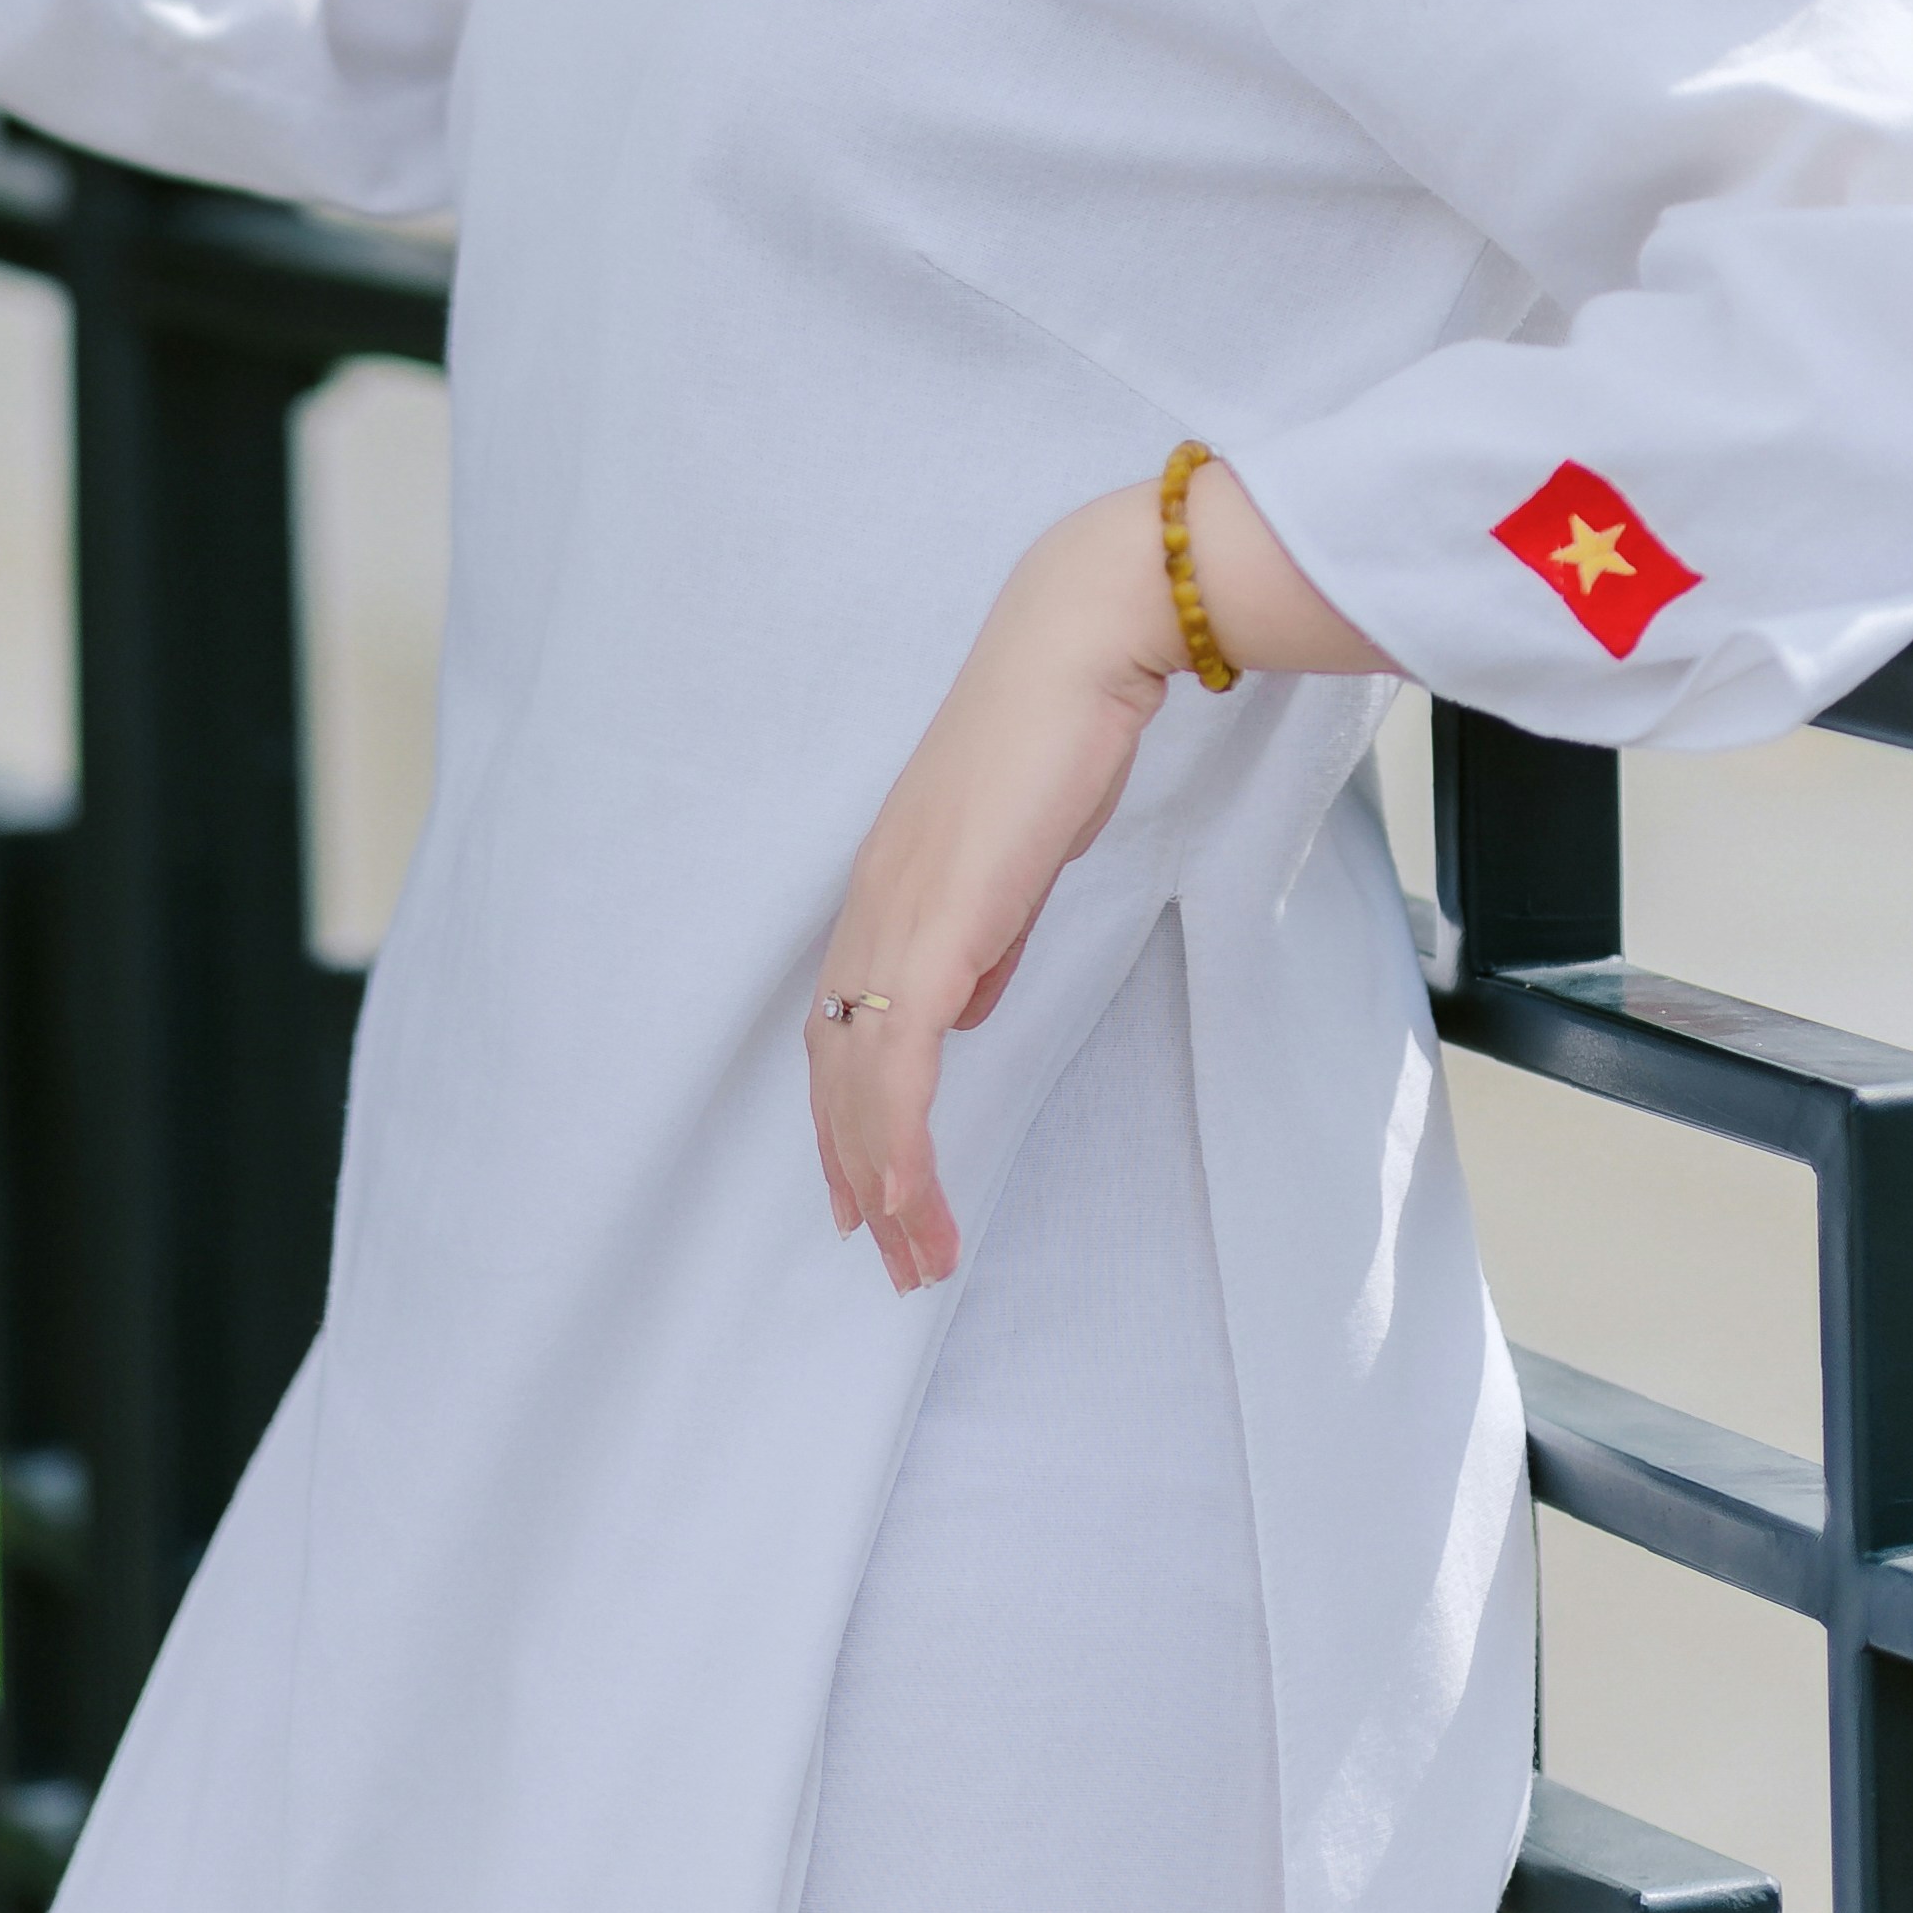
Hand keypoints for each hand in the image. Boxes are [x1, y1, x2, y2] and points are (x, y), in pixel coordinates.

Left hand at [807, 483, 1179, 1294]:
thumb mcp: (1016, 856)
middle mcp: (871, 904)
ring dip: (885, 1177)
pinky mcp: (939, 921)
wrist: (1076, 656)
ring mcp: (896, 911)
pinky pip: (905, 1056)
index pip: (840, 1025)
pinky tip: (916, 1194)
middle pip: (836, 1066)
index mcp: (887, 887)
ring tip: (914, 1256)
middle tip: (888, 1256)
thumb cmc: (1059, 739)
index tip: (861, 1190)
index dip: (845, 1114)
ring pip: (863, 1079)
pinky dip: (902, 1136)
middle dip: (858, 1170)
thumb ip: (986, 930)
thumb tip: (969, 1001)